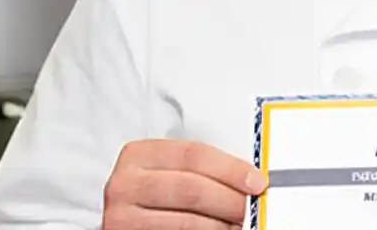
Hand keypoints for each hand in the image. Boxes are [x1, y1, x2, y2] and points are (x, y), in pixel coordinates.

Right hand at [103, 138, 267, 229]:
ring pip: (186, 221)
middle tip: (252, 207)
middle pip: (191, 188)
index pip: (193, 155)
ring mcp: (123, 216)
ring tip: (240, 224)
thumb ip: (197, 169)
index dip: (230, 168)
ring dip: (220, 224)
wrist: (120, 219)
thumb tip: (247, 178)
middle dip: (229, 199)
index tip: (256, 181)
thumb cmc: (150, 193)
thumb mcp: (165, 170)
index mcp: (138, 154)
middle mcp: (126, 184)